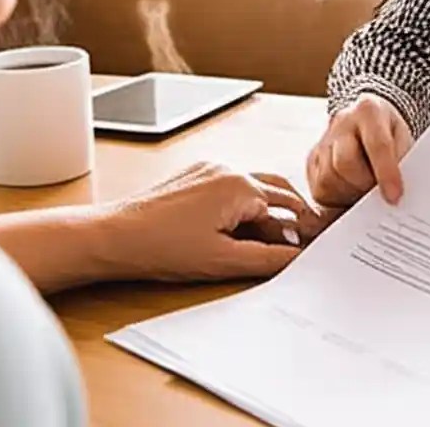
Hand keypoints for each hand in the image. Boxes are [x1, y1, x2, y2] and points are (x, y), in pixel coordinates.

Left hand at [100, 162, 311, 282]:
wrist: (112, 237)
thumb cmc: (161, 247)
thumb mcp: (223, 261)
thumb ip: (267, 258)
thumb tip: (296, 256)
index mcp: (241, 187)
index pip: (288, 208)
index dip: (305, 229)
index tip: (317, 244)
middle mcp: (228, 170)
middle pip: (277, 189)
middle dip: (292, 215)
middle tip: (304, 239)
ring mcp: (209, 170)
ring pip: (254, 187)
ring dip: (267, 211)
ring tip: (272, 239)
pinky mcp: (193, 177)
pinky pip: (231, 187)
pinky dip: (244, 206)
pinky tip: (239, 229)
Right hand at [307, 94, 413, 206]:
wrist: (368, 120)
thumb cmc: (389, 132)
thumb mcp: (404, 138)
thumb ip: (402, 160)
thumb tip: (393, 191)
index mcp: (369, 111)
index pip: (378, 145)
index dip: (386, 174)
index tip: (394, 198)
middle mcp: (341, 123)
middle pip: (345, 163)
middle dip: (363, 184)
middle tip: (378, 192)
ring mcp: (323, 140)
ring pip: (329, 179)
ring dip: (350, 193)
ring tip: (365, 189)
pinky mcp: (312, 159)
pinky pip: (319, 188)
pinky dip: (337, 197)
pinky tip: (351, 190)